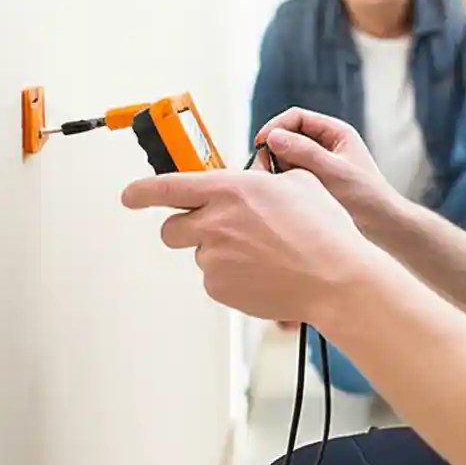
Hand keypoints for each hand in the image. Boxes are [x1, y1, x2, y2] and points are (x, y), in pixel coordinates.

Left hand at [120, 168, 382, 323]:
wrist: (336, 277)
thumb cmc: (323, 229)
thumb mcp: (299, 182)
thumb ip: (265, 176)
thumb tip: (256, 175)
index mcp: (229, 189)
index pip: (167, 187)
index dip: (141, 191)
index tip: (129, 196)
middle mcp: (213, 222)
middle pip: (171, 229)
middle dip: (186, 229)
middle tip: (217, 232)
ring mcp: (214, 258)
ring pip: (200, 255)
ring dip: (220, 254)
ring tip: (262, 255)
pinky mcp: (220, 288)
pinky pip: (215, 280)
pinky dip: (232, 278)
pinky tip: (264, 273)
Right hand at [254, 107, 405, 233]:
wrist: (384, 227)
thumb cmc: (366, 197)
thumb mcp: (334, 172)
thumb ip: (304, 153)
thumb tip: (272, 137)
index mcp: (336, 132)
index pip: (296, 117)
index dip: (275, 126)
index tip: (260, 143)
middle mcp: (326, 144)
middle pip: (288, 136)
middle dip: (273, 150)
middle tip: (262, 170)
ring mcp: (319, 164)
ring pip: (286, 157)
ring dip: (276, 168)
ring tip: (274, 186)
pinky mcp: (315, 182)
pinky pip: (290, 175)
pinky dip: (282, 181)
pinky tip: (282, 196)